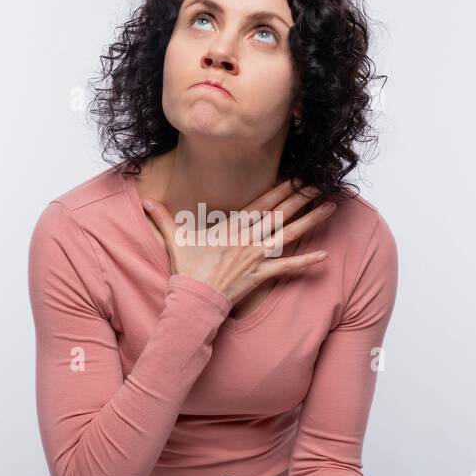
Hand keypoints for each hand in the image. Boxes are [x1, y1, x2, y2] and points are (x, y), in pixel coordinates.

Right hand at [141, 177, 334, 307]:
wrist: (193, 299)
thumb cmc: (187, 269)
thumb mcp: (175, 239)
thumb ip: (163, 217)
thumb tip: (147, 201)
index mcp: (231, 226)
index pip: (261, 203)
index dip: (280, 188)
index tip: (296, 176)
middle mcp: (247, 238)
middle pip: (279, 214)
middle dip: (302, 197)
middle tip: (321, 184)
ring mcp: (256, 256)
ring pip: (288, 235)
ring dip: (311, 221)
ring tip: (329, 208)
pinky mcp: (260, 275)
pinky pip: (287, 267)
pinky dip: (305, 262)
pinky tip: (323, 256)